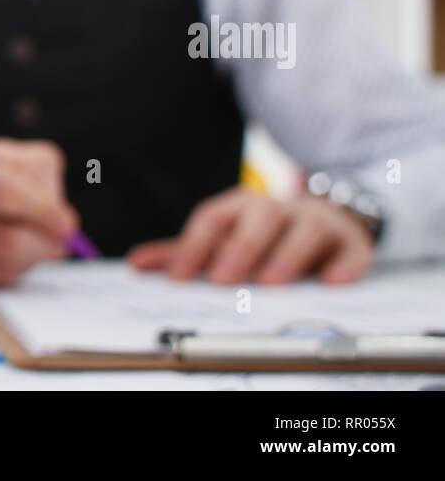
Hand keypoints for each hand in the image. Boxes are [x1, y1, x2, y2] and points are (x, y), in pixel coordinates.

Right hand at [0, 139, 77, 292]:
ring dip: (30, 261)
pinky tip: (1, 260)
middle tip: (59, 241)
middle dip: (44, 244)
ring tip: (31, 246)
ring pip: (0, 270)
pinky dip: (7, 274)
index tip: (67, 222)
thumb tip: (60, 217)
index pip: (5, 194)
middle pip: (6, 242)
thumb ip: (34, 169)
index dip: (45, 210)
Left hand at [127, 187, 374, 283]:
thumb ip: (183, 252)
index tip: (178, 276)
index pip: (214, 218)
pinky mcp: (350, 240)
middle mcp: (278, 209)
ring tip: (271, 281)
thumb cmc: (260, 233)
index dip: (194, 245)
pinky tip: (331, 280)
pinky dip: (343, 263)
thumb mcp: (221, 237)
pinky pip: (351, 248)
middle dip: (241, 248)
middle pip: (260, 219)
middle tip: (224, 278)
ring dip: (288, 254)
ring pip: (305, 230)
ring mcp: (316, 222)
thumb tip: (136, 264)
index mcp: (240, 207)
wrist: (325, 217)